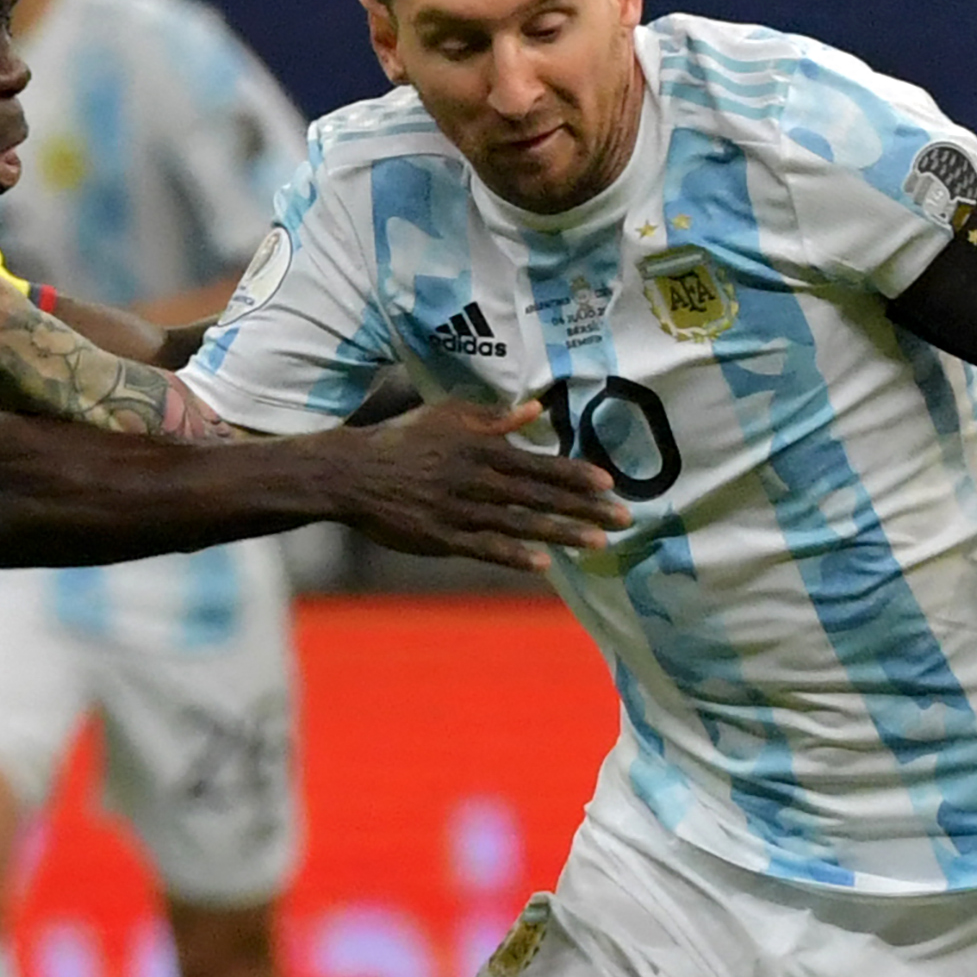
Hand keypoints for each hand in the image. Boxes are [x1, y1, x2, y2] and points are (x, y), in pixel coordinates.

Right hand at [313, 400, 630, 570]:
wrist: (352, 473)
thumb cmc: (402, 439)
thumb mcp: (447, 416)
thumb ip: (493, 418)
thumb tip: (535, 411)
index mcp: (481, 447)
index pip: (539, 463)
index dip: (576, 474)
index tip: (610, 484)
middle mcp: (477, 479)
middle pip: (540, 496)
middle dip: (585, 508)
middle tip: (624, 519)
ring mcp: (460, 510)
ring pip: (520, 523)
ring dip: (561, 533)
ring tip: (597, 543)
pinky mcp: (442, 537)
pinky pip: (485, 548)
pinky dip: (514, 555)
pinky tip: (543, 564)